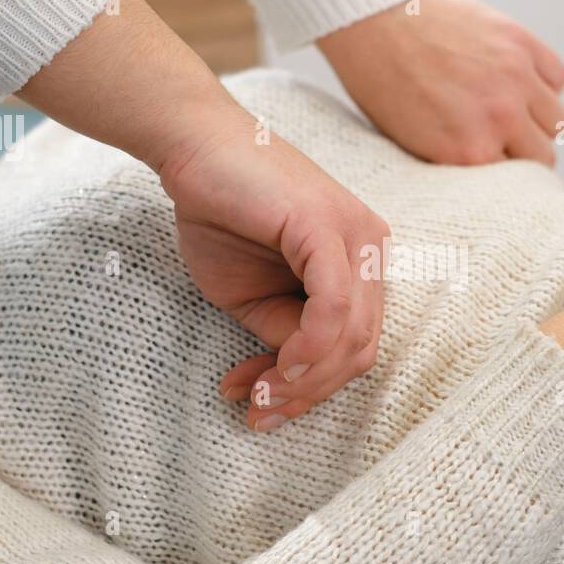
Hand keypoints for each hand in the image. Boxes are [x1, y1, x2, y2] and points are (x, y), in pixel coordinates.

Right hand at [18, 0, 390, 429]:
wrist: (192, 150)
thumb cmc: (220, 214)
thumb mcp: (254, 295)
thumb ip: (284, 332)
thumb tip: (294, 376)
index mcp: (362, 263)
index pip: (357, 345)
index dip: (314, 389)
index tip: (264, 407)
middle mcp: (372, 249)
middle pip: (361, 349)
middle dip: (309, 393)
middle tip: (260, 413)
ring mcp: (357, 236)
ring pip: (352, 338)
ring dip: (305, 381)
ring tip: (258, 398)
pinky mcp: (330, 227)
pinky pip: (335, 309)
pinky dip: (310, 348)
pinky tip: (279, 369)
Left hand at [318, 0, 563, 165]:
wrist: (374, 22)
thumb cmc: (383, 84)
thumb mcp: (414, 143)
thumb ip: (460, 160)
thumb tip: (492, 171)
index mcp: (470, 151)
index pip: (516, 183)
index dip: (506, 176)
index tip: (500, 170)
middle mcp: (500, 117)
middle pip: (544, 156)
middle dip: (526, 154)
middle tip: (508, 145)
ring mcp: (515, 77)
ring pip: (558, 120)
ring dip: (539, 122)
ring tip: (515, 113)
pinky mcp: (521, 41)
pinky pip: (557, 77)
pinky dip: (544, 83)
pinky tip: (519, 82)